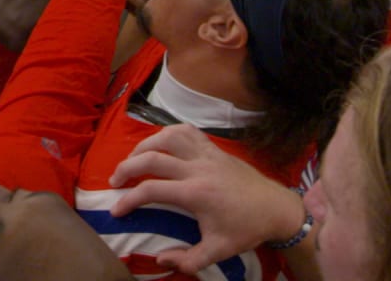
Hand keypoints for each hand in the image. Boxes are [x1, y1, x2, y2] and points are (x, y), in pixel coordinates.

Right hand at [108, 124, 306, 274]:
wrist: (276, 208)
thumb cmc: (246, 229)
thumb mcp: (218, 251)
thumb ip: (188, 260)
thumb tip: (160, 259)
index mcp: (196, 194)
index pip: (151, 190)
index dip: (128, 200)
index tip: (116, 211)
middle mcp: (197, 168)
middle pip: (152, 158)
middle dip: (126, 167)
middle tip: (114, 181)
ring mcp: (207, 154)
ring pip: (167, 137)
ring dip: (145, 145)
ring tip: (133, 159)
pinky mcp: (214, 148)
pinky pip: (187, 131)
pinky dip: (168, 133)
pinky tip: (160, 144)